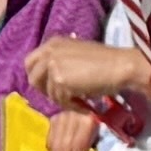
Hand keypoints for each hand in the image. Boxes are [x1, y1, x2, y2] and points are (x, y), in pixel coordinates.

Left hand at [21, 32, 147, 124]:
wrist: (120, 66)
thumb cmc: (106, 61)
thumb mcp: (77, 54)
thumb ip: (61, 62)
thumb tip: (52, 80)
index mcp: (52, 44)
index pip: (30, 63)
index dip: (38, 77)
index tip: (50, 86)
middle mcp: (49, 52)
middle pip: (33, 79)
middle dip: (46, 91)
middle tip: (63, 97)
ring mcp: (53, 66)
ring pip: (49, 93)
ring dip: (64, 101)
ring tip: (81, 101)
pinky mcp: (60, 81)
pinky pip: (61, 101)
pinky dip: (73, 106)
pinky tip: (86, 105)